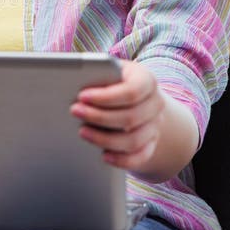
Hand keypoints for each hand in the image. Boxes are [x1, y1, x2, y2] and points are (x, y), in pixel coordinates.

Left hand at [69, 59, 198, 178]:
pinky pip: (140, 157)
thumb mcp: (109, 70)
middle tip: (74, 111)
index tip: (82, 96)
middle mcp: (156, 103)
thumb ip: (98, 73)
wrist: (135, 97)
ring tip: (82, 132)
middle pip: (131, 117)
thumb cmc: (114, 80)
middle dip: (99, 117)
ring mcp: (155, 125)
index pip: (132, 91)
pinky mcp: (151, 144)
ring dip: (105, 139)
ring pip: (134, 140)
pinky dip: (122, 160)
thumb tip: (73, 82)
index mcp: (146, 80)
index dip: (106, 96)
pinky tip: (103, 156)